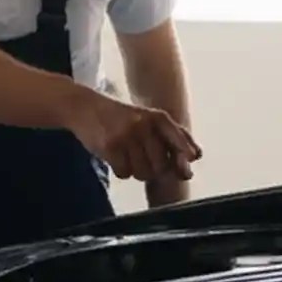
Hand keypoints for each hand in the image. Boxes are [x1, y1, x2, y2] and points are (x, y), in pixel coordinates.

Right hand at [66, 90, 201, 181]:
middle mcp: (144, 125)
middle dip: (153, 170)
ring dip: (136, 171)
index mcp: (158, 117)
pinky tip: (115, 157)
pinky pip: (125, 174)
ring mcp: (127, 135)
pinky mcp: (110, 146)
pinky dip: (121, 170)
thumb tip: (196, 157)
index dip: (184, 156)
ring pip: (144, 173)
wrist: (85, 107)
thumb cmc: (120, 117)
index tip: (187, 167)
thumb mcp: (148, 118)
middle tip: (142, 158)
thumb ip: (173, 135)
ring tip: (127, 155)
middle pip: (162, 167)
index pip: (179, 140)